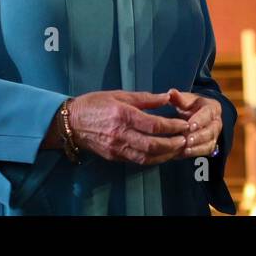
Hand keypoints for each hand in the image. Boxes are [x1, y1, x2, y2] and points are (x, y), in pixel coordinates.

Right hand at [65, 90, 188, 165]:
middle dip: (172, 144)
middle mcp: (120, 134)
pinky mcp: (114, 157)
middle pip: (152, 145)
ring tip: (177, 149)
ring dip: (165, 155)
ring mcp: (116, 148)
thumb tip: (167, 97)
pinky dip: (152, 159)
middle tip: (185, 139)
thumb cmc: (94, 104)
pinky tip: (162, 154)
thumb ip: (145, 98)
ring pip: (146, 157)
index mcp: (123, 115)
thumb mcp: (119, 94)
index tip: (185, 125)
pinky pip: (137, 160)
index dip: (172, 126)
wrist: (70, 123)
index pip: (154, 125)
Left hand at [168, 88, 222, 158]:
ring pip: (209, 143)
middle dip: (198, 136)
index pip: (208, 114)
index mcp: (212, 108)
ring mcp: (214, 135)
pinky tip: (183, 154)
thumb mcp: (186, 100)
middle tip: (187, 140)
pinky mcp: (210, 146)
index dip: (199, 120)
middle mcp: (216, 122)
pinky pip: (205, 152)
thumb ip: (178, 98)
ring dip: (196, 147)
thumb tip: (170, 92)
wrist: (197, 116)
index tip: (190, 125)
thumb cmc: (190, 106)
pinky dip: (194, 153)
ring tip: (184, 149)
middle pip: (210, 130)